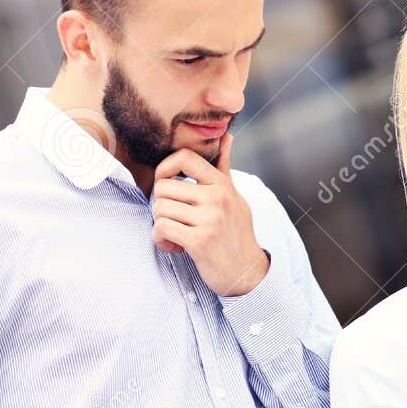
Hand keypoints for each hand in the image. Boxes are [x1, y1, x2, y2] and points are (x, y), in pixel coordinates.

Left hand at [151, 133, 271, 297]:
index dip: (165, 167)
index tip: (165, 183)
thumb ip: (223, 168)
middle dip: (160, 205)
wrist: (247, 272)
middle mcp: (217, 198)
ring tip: (175, 234)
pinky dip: (160, 239)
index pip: (185, 158)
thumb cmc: (236, 233)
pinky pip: (161, 228)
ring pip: (159, 208)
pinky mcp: (199, 241)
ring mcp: (209, 219)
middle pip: (163, 187)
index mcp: (222, 185)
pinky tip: (172, 245)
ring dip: (160, 224)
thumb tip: (227, 136)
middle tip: (172, 218)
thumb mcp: (234, 197)